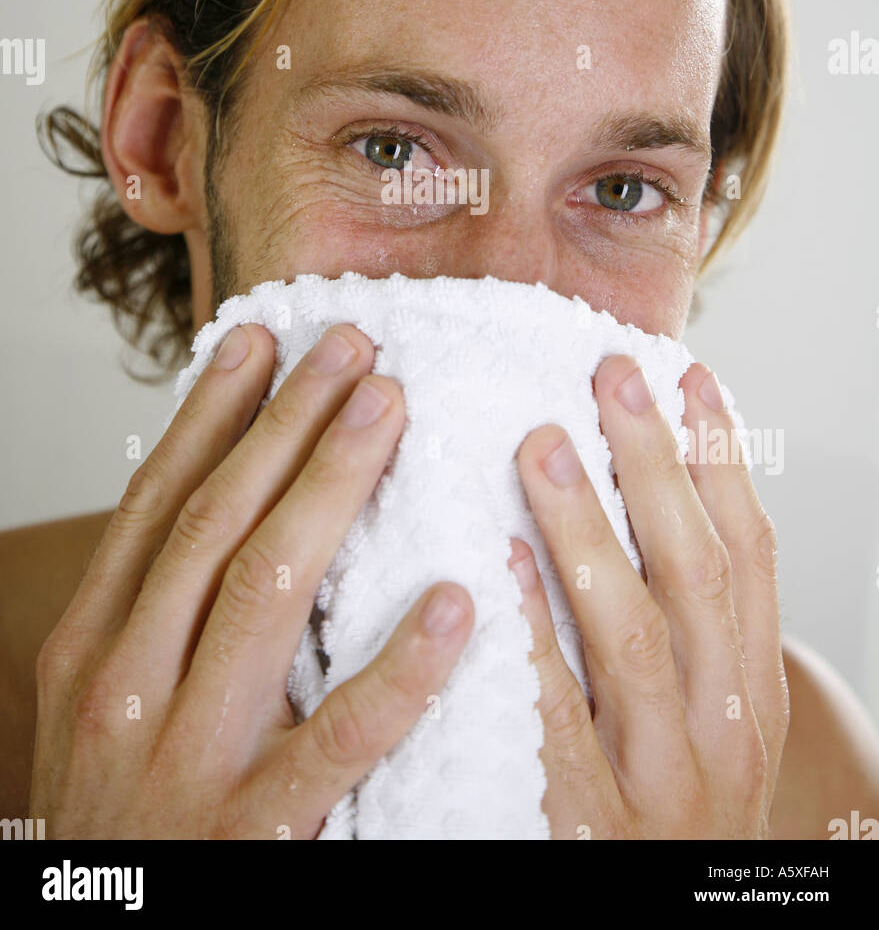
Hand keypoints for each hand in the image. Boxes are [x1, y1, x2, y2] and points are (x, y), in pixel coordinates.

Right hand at [30, 323, 473, 838]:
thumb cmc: (119, 819)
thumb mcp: (106, 705)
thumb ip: (158, 614)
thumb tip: (233, 501)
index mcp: (92, 649)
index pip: (156, 504)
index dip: (210, 415)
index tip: (262, 339)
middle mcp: (127, 688)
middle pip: (216, 523)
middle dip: (285, 425)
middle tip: (354, 347)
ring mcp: (187, 760)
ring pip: (265, 592)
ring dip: (330, 487)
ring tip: (389, 411)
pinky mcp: (255, 833)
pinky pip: (339, 737)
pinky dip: (400, 667)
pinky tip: (456, 603)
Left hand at [508, 355, 789, 839]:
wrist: (659, 924)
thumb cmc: (670, 816)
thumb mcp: (705, 725)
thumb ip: (682, 632)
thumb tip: (639, 498)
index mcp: (751, 693)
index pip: (748, 557)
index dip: (721, 462)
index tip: (688, 376)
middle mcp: (721, 729)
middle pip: (694, 576)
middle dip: (654, 467)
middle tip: (609, 375)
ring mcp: (661, 782)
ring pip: (633, 636)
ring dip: (588, 529)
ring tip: (539, 442)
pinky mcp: (590, 828)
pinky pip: (557, 720)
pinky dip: (534, 637)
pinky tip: (498, 564)